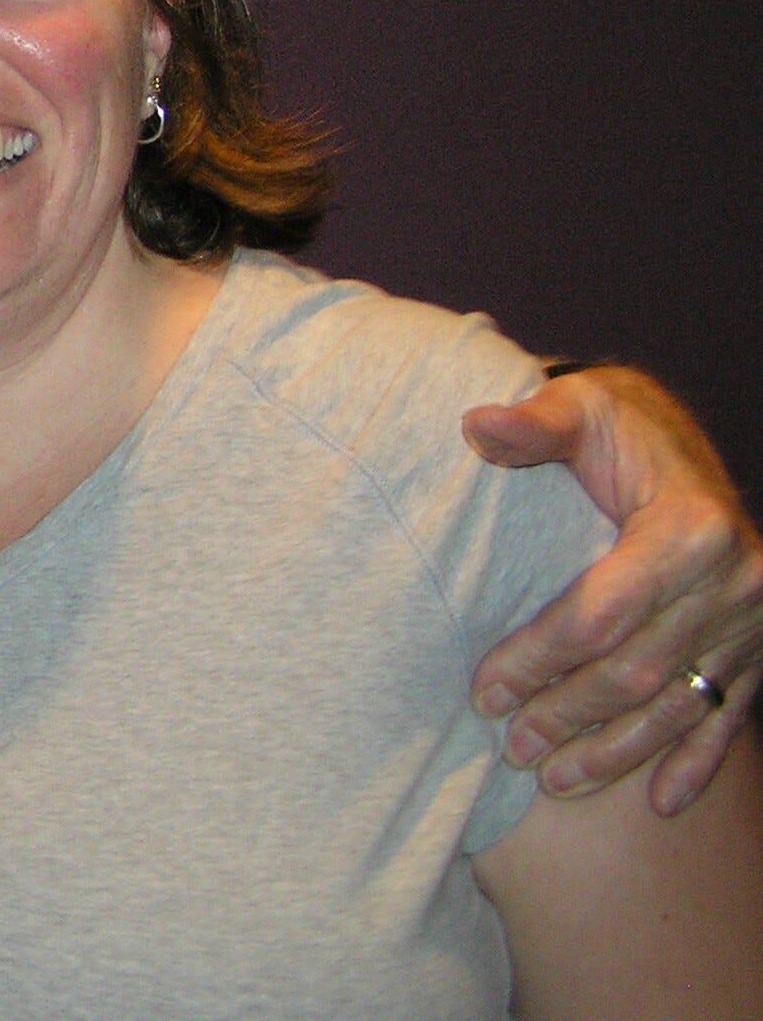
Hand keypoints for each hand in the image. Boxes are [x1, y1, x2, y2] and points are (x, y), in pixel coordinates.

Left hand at [463, 366, 762, 816]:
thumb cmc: (615, 426)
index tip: (484, 690)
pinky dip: (698, 762)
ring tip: (555, 779)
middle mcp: (733, 580)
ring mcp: (750, 621)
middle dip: (570, 714)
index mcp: (688, 528)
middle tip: (511, 746)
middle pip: (639, 669)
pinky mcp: (756, 647)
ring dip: (618, 751)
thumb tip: (475, 425)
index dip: (539, 657)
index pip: (601, 613)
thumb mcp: (578, 408)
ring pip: (680, 702)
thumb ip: (534, 423)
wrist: (672, 439)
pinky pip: (729, 713)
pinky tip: (661, 802)